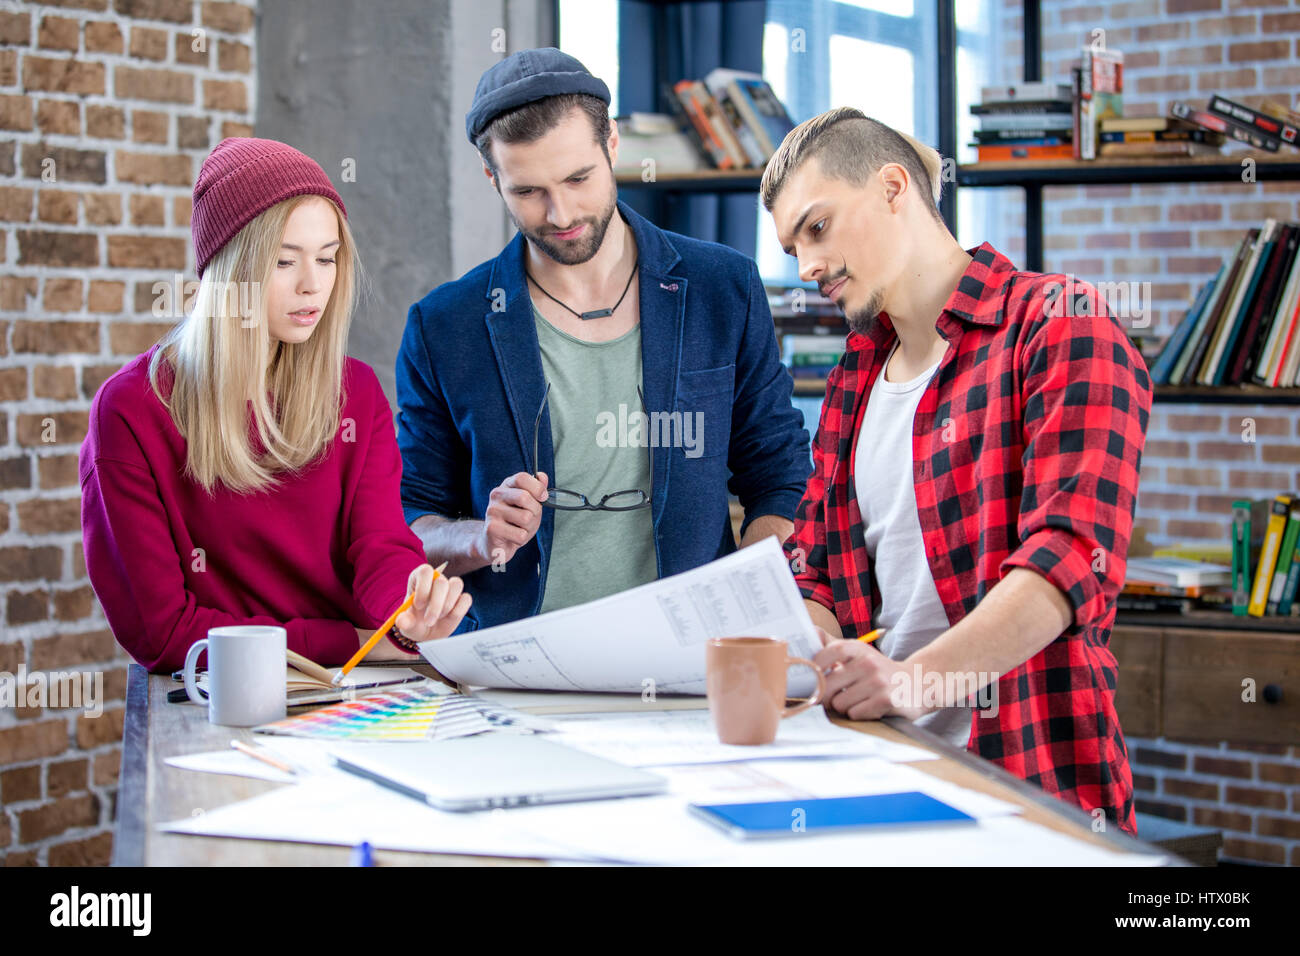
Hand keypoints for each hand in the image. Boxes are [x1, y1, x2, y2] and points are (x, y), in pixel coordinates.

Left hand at [393, 564, 471, 641]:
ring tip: (439, 617)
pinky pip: (466, 598)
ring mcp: (450, 588)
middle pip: (442, 581)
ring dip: (447, 605)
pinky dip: (458, 610)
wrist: (427, 632)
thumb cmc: (415, 623)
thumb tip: (402, 622)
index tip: (418, 605)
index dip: (423, 588)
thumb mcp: (406, 624)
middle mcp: (436, 580)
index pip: (425, 571)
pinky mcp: (462, 599)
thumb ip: (404, 622)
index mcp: (419, 579)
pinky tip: (449, 617)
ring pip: (457, 584)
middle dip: (435, 605)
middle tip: (428, 621)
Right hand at [475, 471, 547, 567]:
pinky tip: (513, 537)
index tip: (543, 497)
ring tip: (519, 529)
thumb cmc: (515, 523)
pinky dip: (522, 539)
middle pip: (524, 497)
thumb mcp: (530, 505)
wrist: (496, 544)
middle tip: (529, 518)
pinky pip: (520, 534)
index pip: (522, 478)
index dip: (537, 487)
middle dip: (534, 511)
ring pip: (525, 518)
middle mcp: (497, 495)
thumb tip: (542, 476)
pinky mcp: (491, 528)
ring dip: (528, 527)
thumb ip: (536, 491)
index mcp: (507, 486)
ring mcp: (492, 511)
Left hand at [812, 632, 926, 721]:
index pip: (827, 653)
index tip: (812, 677)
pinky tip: (870, 706)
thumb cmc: (879, 671)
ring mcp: (878, 681)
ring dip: (844, 706)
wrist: (918, 683)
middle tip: (835, 696)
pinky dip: (858, 714)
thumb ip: (832, 645)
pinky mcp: (886, 700)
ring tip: (858, 700)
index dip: (814, 667)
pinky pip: (855, 714)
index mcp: (858, 648)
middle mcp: (868, 662)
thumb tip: (809, 632)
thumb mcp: (859, 653)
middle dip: (827, 695)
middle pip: (827, 685)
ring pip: (839, 703)